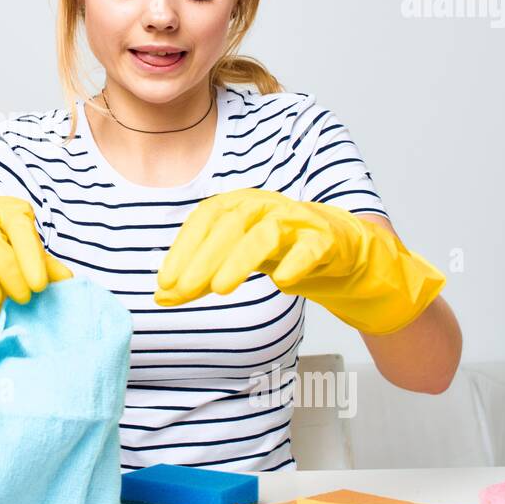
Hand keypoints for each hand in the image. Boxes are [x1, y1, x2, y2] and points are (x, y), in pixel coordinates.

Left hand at [154, 188, 445, 334]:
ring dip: (240, 259)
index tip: (165, 282)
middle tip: (183, 290)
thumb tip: (160, 298)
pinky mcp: (328, 239)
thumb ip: (199, 279)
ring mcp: (298, 221)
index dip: (183, 249)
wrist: (344, 251)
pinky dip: (297, 263)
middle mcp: (265, 207)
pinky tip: (282, 283)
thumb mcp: (235, 263)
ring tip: (221, 288)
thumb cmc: (282, 252)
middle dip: (203, 258)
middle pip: (229, 225)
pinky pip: (312, 247)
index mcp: (238, 205)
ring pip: (265, 233)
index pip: (204, 219)